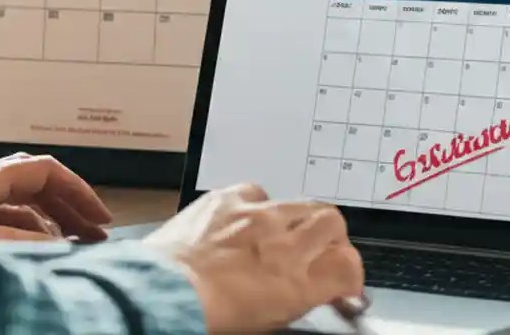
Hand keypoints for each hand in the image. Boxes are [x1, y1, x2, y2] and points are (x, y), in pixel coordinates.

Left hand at [0, 153, 112, 241]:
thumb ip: (8, 240)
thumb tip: (55, 242)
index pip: (40, 171)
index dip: (76, 192)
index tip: (100, 218)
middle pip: (28, 184)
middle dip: (66, 207)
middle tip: (94, 235)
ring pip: (8, 204)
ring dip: (43, 222)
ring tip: (69, 245)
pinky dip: (15, 232)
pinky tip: (29, 250)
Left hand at [144, 183, 364, 332]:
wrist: (159, 294)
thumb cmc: (205, 317)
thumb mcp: (268, 318)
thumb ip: (299, 296)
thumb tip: (315, 287)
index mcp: (296, 284)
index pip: (348, 267)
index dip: (351, 274)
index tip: (343, 280)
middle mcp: (283, 244)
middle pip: (334, 224)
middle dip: (333, 238)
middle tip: (320, 250)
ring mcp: (256, 216)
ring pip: (302, 202)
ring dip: (299, 219)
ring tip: (283, 233)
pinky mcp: (227, 198)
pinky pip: (258, 192)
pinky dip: (258, 204)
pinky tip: (246, 218)